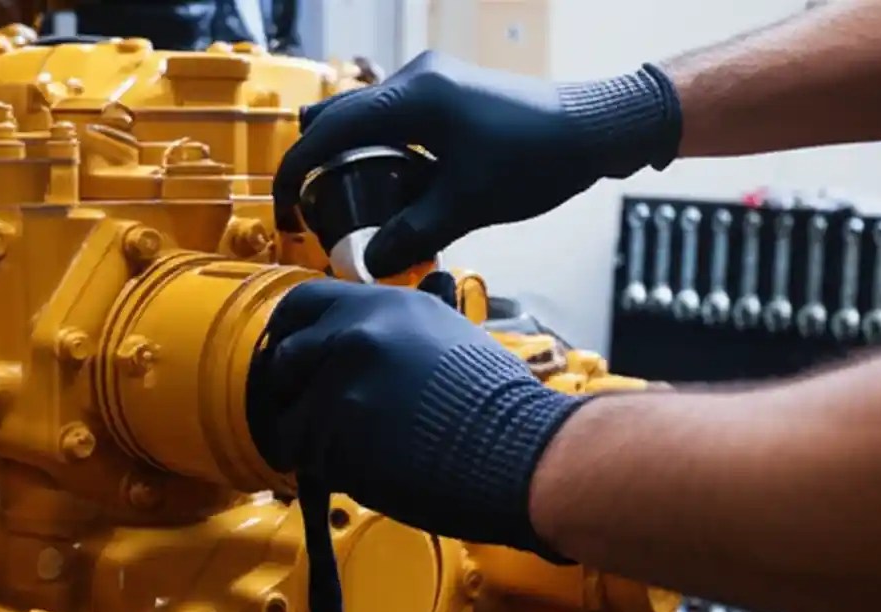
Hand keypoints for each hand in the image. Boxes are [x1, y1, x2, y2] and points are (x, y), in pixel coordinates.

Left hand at [247, 277, 585, 557]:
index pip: (300, 304)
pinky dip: (323, 467)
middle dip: (291, 392)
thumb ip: (402, 323)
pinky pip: (301, 455)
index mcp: (382, 304)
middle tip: (318, 413)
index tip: (291, 359)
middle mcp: (354, 334)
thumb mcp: (448, 335)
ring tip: (360, 447)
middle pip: (280, 360)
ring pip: (286, 415)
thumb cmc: (498, 406)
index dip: (290, 335)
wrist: (518, 453)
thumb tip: (400, 305)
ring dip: (311, 437)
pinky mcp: (333, 435)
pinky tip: (367, 466)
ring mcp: (340, 384)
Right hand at [273, 51, 681, 277]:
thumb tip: (368, 261)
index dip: (296, 173)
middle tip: (319, 211)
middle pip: (336, 119)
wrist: (594, 128)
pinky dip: (379, 152)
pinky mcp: (444, 94)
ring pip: (363, 119)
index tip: (287, 211)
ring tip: (356, 206)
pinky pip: (391, 120)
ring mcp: (429, 83)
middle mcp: (413, 81)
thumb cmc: (538, 156)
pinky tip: (394, 188)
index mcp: (410, 99)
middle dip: (318, 165)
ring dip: (351, 160)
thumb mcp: (468, 205)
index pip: (327, 132)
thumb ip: (412, 234)